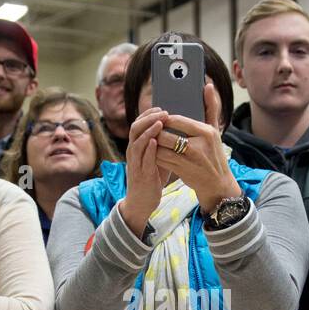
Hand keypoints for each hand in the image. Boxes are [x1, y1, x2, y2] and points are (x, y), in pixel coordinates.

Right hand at [119, 107, 167, 238]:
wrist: (142, 202)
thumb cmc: (151, 178)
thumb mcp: (157, 157)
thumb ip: (162, 144)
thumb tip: (175, 130)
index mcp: (137, 146)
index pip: (139, 124)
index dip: (148, 114)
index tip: (161, 107)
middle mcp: (133, 152)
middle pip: (135, 127)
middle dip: (149, 118)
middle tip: (163, 111)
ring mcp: (135, 163)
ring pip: (136, 141)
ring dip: (149, 130)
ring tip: (160, 122)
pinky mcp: (140, 174)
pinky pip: (141, 159)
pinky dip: (148, 148)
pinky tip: (155, 141)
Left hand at [153, 83, 238, 214]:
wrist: (217, 184)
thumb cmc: (214, 155)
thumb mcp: (216, 131)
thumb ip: (211, 107)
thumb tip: (208, 85)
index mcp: (206, 132)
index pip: (178, 120)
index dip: (165, 119)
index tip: (161, 119)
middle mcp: (199, 145)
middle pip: (166, 134)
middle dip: (157, 133)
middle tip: (154, 131)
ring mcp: (189, 160)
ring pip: (161, 147)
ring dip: (154, 144)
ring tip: (153, 141)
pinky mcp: (181, 171)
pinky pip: (161, 159)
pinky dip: (155, 155)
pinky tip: (155, 153)